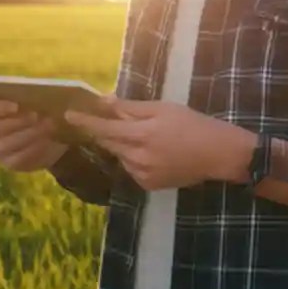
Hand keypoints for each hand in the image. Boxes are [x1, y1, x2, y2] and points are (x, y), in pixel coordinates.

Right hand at [0, 98, 68, 172]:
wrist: (53, 131)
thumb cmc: (40, 106)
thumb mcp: (39, 97)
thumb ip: (36, 95)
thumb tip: (51, 102)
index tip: (16, 105)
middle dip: (16, 122)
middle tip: (36, 115)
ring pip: (4, 146)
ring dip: (27, 135)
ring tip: (47, 126)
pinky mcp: (10, 162)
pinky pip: (17, 159)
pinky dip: (33, 149)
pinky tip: (47, 140)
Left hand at [65, 98, 256, 190]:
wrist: (218, 154)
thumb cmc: (193, 124)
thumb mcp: (163, 109)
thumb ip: (131, 109)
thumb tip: (105, 102)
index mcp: (141, 135)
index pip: (104, 129)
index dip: (85, 122)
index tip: (69, 115)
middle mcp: (137, 158)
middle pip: (109, 143)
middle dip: (105, 132)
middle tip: (108, 120)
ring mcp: (142, 174)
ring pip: (120, 156)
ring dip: (123, 145)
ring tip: (146, 136)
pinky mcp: (149, 186)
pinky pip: (132, 169)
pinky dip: (134, 159)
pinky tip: (154, 152)